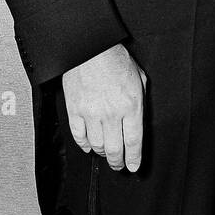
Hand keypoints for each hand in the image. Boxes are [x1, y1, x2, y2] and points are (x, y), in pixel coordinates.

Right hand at [62, 43, 146, 171]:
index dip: (134, 159)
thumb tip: (139, 120)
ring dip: (102, 153)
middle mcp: (111, 113)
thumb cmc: (116, 59)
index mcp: (131, 105)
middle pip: (115, 149)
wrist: (90, 47)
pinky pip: (79, 136)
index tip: (134, 166)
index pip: (134, 142)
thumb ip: (140, 101)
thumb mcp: (139, 78)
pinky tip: (90, 146)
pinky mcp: (75, 110)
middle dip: (118, 162)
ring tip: (106, 154)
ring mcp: (91, 112)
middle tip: (119, 166)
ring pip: (97, 145)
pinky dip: (85, 145)